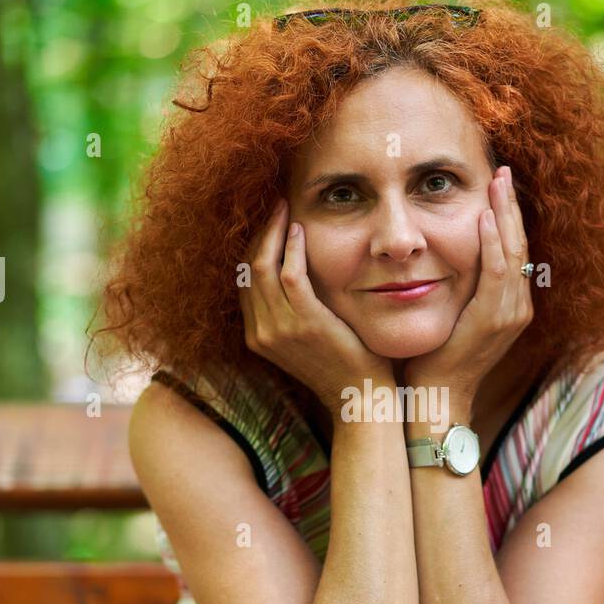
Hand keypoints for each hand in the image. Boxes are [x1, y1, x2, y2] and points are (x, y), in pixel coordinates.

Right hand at [239, 197, 393, 415]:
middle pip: (247, 268)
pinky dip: (292, 248)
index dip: (253, 247)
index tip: (268, 223)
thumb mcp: (305, 339)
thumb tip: (293, 274)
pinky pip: (289, 275)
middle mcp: (260, 332)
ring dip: (273, 232)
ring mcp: (279, 329)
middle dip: (260, 232)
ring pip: (262, 266)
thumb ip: (292, 311)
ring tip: (285, 208)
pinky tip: (300, 230)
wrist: (358, 397)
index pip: (244, 280)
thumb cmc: (341, 365)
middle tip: (275, 206)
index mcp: (257, 336)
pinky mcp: (305, 323)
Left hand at [402, 166, 533, 404]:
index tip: (499, 186)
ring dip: (505, 214)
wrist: (439, 396)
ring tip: (498, 182)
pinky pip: (496, 272)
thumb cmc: (438, 359)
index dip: (509, 217)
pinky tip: (486, 217)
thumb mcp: (456, 317)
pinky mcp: (493, 319)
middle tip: (503, 171)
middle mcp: (517, 307)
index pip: (514, 251)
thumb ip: (462, 289)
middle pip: (519, 245)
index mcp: (511, 305)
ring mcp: (509, 314)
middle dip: (511, 206)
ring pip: (513, 252)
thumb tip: (446, 258)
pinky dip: (492, 243)